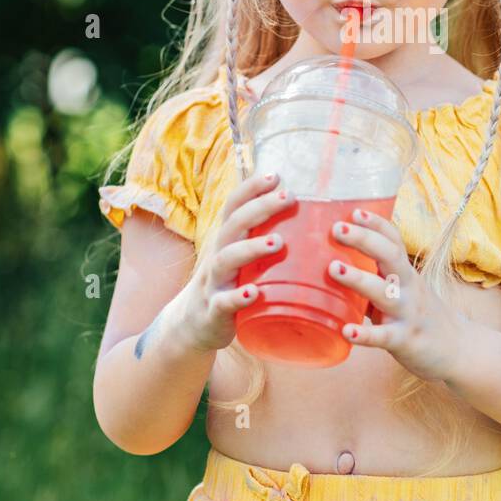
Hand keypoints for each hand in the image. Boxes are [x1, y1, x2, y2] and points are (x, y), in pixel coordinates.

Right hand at [182, 170, 294, 351]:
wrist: (192, 325)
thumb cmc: (229, 285)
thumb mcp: (240, 259)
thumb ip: (263, 239)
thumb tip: (308, 221)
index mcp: (225, 240)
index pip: (234, 206)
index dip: (251, 188)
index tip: (276, 175)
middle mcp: (217, 255)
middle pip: (233, 225)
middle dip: (259, 208)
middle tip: (288, 197)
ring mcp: (213, 282)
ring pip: (226, 259)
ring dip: (251, 248)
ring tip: (277, 242)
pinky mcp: (213, 311)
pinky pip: (223, 302)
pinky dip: (238, 297)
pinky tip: (254, 293)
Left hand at [328, 207, 470, 383]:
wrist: (457, 350)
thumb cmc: (418, 315)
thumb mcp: (403, 290)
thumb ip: (377, 278)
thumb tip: (333, 263)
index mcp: (406, 272)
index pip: (393, 241)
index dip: (376, 224)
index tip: (355, 211)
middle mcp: (408, 287)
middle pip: (389, 256)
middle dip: (363, 240)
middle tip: (337, 228)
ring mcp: (407, 313)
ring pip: (384, 293)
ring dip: (358, 279)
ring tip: (333, 268)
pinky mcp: (405, 340)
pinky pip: (384, 337)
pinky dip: (365, 334)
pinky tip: (346, 331)